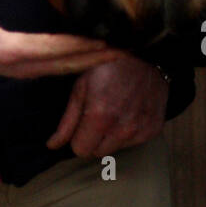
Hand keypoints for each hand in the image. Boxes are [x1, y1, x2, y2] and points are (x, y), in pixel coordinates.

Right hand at [0, 0, 113, 78]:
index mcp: (8, 52)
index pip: (50, 49)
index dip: (77, 45)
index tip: (103, 40)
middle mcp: (21, 66)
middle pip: (66, 63)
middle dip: (96, 56)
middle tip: (128, 48)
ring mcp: (26, 70)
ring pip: (66, 68)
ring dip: (94, 61)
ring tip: (122, 52)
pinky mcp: (29, 68)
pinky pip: (61, 67)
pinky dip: (82, 62)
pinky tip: (98, 56)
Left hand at [46, 51, 168, 157]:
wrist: (144, 54)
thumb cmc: (106, 67)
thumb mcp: (80, 87)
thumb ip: (67, 121)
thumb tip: (52, 146)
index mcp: (100, 117)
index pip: (81, 150)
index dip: (78, 137)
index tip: (82, 121)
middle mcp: (123, 128)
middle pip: (98, 152)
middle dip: (94, 137)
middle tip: (98, 113)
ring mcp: (141, 130)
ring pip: (115, 148)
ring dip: (111, 136)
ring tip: (114, 110)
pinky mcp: (153, 129)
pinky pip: (133, 142)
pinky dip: (128, 132)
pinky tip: (129, 111)